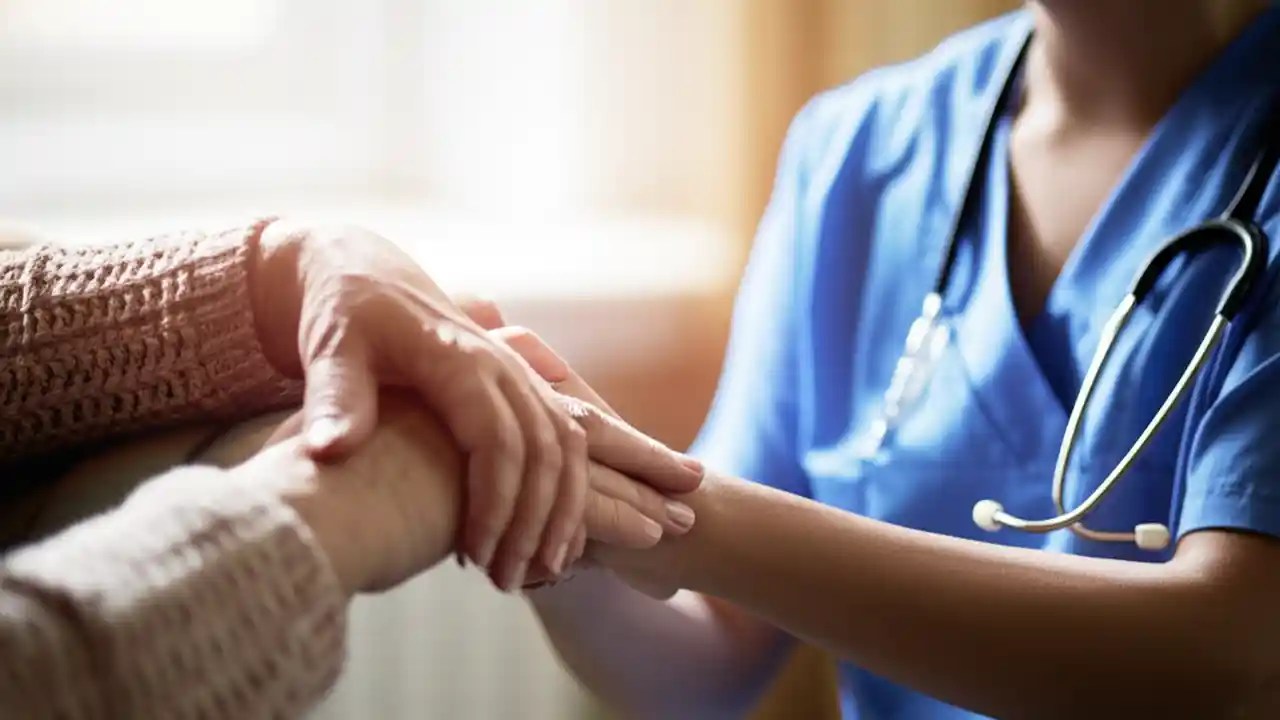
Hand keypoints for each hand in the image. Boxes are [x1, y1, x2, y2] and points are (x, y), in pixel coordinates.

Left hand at [247, 221, 703, 590]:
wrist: (363, 273)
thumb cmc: (341, 315)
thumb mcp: (329, 348)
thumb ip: (334, 398)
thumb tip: (329, 451)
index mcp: (458, 358)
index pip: (497, 438)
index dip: (494, 502)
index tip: (475, 554)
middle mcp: (500, 366)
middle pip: (545, 450)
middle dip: (533, 521)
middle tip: (505, 579)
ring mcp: (516, 376)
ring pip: (567, 447)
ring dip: (560, 510)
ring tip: (535, 571)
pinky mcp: (520, 388)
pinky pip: (563, 441)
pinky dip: (563, 491)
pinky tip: (540, 537)